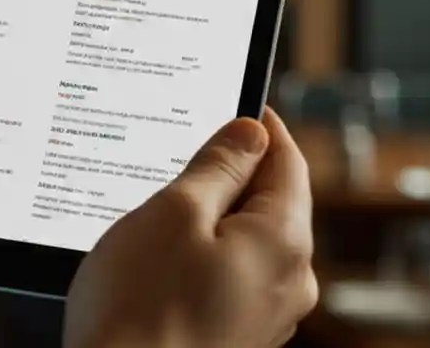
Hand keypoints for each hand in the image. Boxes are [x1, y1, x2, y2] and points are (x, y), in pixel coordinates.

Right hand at [63, 108, 317, 347]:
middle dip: (228, 176)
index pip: (287, 161)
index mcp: (284, 241)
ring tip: (156, 218)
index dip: (260, 127)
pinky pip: (231, 277)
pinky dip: (202, 258)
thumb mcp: (173, 213)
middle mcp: (290, 282)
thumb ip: (218, 167)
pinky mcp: (239, 337)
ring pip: (247, 241)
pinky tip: (158, 263)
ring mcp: (267, 316)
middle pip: (271, 203)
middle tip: (175, 161)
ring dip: (210, 220)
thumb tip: (250, 131)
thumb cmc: (139, 307)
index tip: (234, 105)